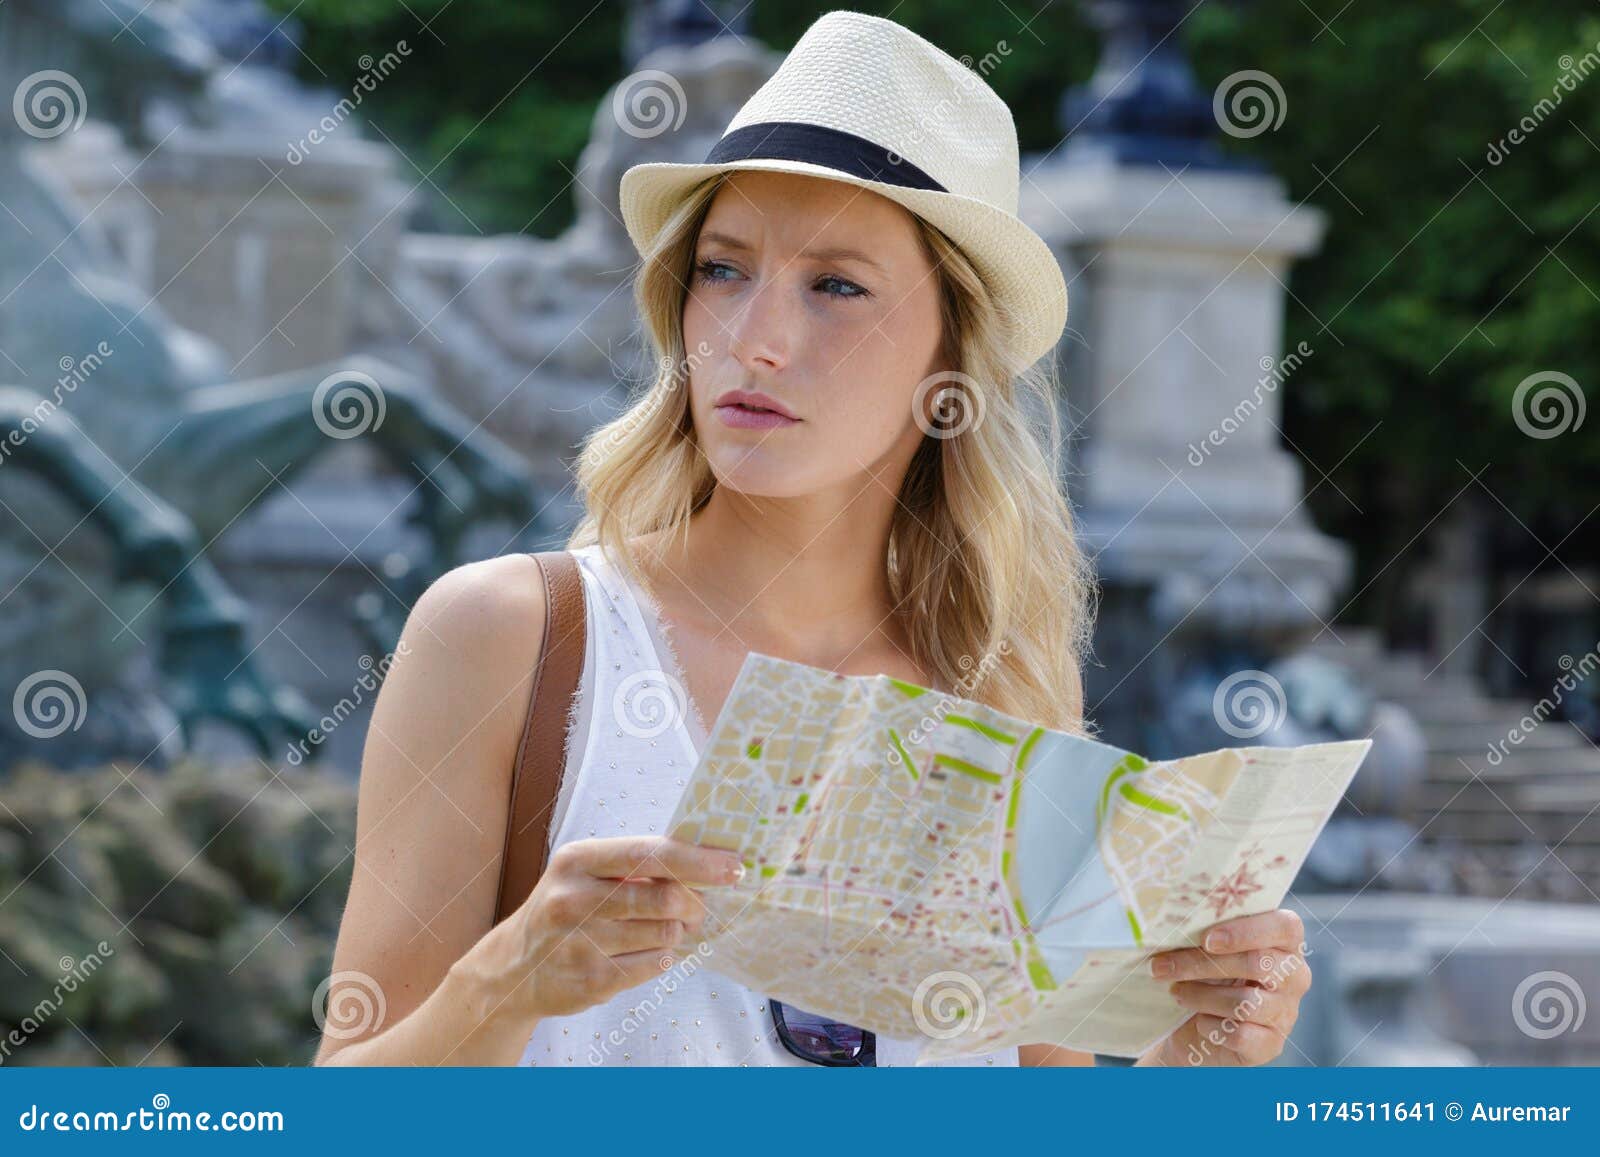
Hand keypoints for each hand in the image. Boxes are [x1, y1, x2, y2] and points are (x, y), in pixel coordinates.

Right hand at [466, 836, 744, 1021]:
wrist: (514, 968)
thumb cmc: (566, 909)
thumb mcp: (586, 872)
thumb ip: (636, 864)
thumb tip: (706, 862)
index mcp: (578, 860)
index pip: (650, 853)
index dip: (698, 860)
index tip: (733, 866)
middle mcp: (574, 899)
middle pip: (665, 898)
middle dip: (693, 903)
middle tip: (698, 908)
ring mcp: (582, 943)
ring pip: (665, 934)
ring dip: (676, 932)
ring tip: (662, 929)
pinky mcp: (592, 981)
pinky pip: (655, 965)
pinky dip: (662, 957)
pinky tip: (645, 951)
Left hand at [1136, 908, 1310, 1066]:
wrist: (1191, 1027)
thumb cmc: (1202, 975)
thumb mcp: (1204, 946)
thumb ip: (1204, 927)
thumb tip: (1173, 918)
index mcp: (1284, 941)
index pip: (1284, 926)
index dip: (1246, 931)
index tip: (1207, 939)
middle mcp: (1294, 976)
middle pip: (1257, 963)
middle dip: (1202, 964)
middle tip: (1163, 966)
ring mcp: (1286, 1012)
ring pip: (1246, 1003)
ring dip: (1200, 997)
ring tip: (1176, 992)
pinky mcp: (1272, 1044)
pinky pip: (1241, 1035)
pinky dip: (1212, 1027)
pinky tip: (1200, 1022)